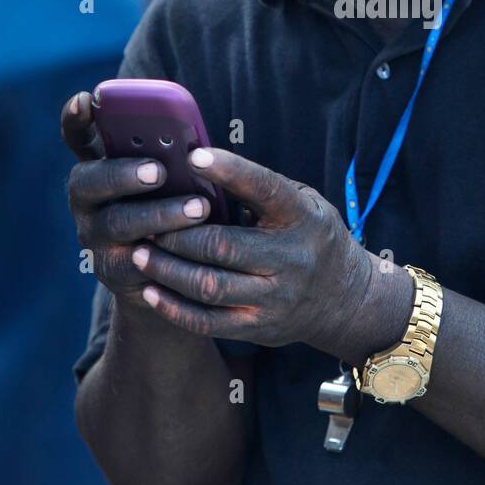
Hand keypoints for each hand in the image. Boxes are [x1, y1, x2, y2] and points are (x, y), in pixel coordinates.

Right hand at [62, 91, 214, 309]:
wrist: (170, 271)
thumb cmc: (177, 203)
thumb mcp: (176, 176)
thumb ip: (172, 158)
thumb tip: (195, 148)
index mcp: (101, 164)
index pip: (78, 137)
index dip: (76, 119)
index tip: (86, 100)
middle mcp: (88, 199)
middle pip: (90, 181)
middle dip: (124, 173)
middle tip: (159, 171)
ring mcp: (95, 235)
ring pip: (118, 222)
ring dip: (160, 213)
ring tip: (200, 208)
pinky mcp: (112, 271)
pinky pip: (135, 262)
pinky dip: (167, 251)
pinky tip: (194, 246)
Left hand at [129, 147, 413, 361]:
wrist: (345, 298)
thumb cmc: (309, 234)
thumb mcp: (300, 203)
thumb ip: (258, 190)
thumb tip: (198, 164)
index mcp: (302, 216)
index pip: (264, 188)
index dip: (229, 171)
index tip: (192, 157)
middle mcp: (292, 259)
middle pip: (222, 245)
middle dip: (177, 234)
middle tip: (145, 221)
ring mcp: (276, 298)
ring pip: (209, 286)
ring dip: (166, 270)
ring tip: (139, 254)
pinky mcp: (260, 327)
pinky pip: (209, 322)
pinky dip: (174, 308)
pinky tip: (150, 291)